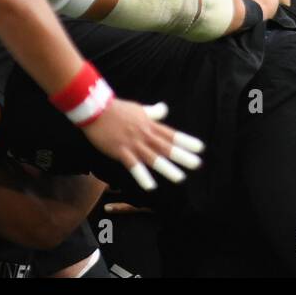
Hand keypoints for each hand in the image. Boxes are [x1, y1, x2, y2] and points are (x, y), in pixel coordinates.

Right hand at [81, 100, 202, 191]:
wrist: (95, 109)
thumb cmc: (117, 109)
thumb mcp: (138, 108)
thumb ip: (153, 112)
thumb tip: (164, 109)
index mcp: (149, 125)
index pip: (171, 134)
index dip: (186, 141)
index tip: (200, 148)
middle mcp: (145, 135)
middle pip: (166, 147)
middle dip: (182, 156)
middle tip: (197, 164)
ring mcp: (133, 143)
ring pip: (153, 157)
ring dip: (167, 168)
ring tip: (180, 178)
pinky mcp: (120, 151)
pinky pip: (133, 165)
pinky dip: (142, 175)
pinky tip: (150, 186)